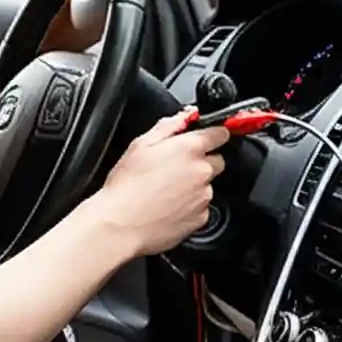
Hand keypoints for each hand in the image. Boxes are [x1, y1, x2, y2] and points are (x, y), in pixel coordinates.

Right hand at [90, 108, 229, 256]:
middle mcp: (202, 172)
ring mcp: (203, 196)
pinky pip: (201, 207)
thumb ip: (169, 126)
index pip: (220, 133)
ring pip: (207, 185)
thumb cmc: (126, 186)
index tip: (207, 137)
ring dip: (193, 185)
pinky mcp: (200, 218)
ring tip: (165, 190)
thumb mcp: (140, 144)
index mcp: (190, 148)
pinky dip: (189, 205)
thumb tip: (185, 115)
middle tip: (175, 167)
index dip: (213, 134)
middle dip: (201, 161)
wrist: (121, 225)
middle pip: (216, 160)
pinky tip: (168, 205)